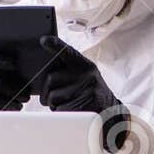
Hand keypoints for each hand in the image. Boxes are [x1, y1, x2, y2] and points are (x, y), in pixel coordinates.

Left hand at [36, 35, 128, 151]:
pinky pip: (57, 110)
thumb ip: (69, 70)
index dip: (55, 45)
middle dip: (48, 90)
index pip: (68, 51)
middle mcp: (86, 75)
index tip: (44, 40)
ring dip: (54, 103)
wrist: (109, 113)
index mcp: (85, 65)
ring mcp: (84, 91)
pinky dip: (59, 112)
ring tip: (68, 102)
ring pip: (52, 96)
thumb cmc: (90, 92)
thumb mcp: (85, 76)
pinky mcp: (80, 106)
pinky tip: (71, 110)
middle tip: (60, 95)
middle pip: (51, 79)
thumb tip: (46, 74)